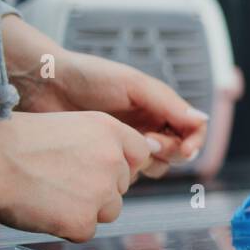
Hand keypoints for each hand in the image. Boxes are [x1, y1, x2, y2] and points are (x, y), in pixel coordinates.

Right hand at [0, 111, 153, 241]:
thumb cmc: (16, 143)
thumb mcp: (68, 126)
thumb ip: (98, 143)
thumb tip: (113, 163)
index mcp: (108, 130)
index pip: (140, 153)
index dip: (122, 164)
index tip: (106, 170)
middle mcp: (111, 159)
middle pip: (121, 185)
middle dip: (99, 189)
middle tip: (64, 183)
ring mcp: (100, 191)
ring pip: (109, 210)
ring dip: (87, 209)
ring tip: (54, 196)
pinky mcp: (83, 220)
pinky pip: (86, 231)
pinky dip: (68, 227)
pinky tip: (46, 210)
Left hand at [2, 15, 207, 178]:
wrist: (47, 86)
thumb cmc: (89, 77)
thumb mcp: (135, 85)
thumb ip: (169, 103)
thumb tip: (201, 119)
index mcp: (160, 106)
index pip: (193, 129)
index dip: (194, 142)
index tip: (185, 150)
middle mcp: (150, 125)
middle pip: (178, 150)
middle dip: (170, 150)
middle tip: (148, 141)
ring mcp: (130, 142)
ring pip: (158, 165)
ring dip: (151, 161)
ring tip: (129, 147)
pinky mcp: (111, 155)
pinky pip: (131, 172)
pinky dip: (130, 169)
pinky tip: (114, 156)